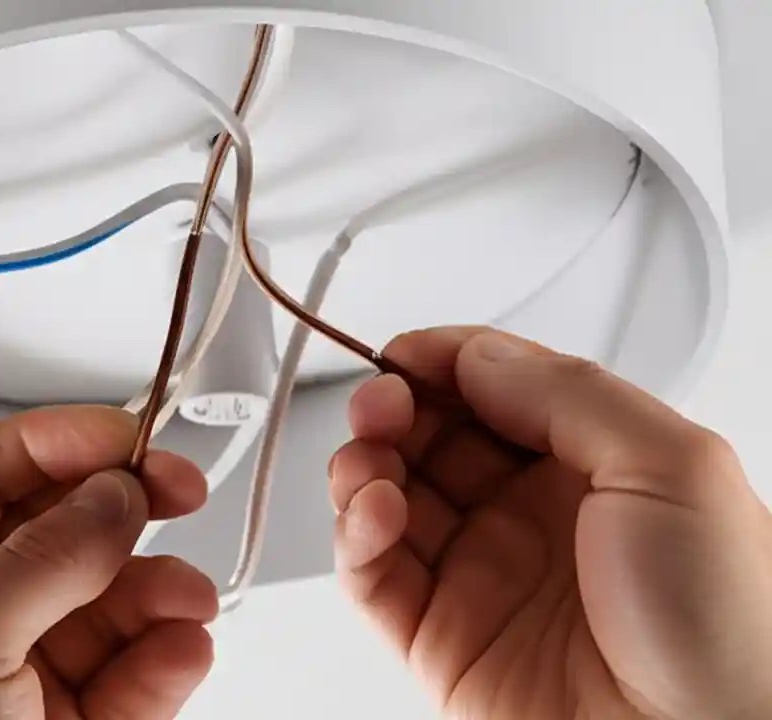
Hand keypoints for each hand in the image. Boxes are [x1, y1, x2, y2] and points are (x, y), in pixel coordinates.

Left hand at [0, 406, 217, 718]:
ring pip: (106, 601)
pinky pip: (136, 672)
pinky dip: (170, 653)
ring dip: (157, 587)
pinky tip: (184, 651)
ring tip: (187, 600)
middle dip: (119, 508)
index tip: (121, 436)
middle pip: (51, 533)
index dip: (47, 444)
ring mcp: (24, 687)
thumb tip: (108, 494)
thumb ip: (33, 561)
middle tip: (180, 490)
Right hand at [331, 327, 771, 718]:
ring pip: (388, 499)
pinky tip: (374, 510)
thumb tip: (475, 356)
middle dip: (394, 407)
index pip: (494, 390)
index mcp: (590, 467)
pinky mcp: (437, 640)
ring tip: (371, 458)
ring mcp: (480, 577)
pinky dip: (354, 535)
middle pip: (432, 438)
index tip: (405, 353)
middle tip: (381, 401)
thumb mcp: (675, 466)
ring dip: (363, 464)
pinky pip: (372, 574)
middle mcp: (530, 518)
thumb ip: (567, 394)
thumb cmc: (729, 629)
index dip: (443, 364)